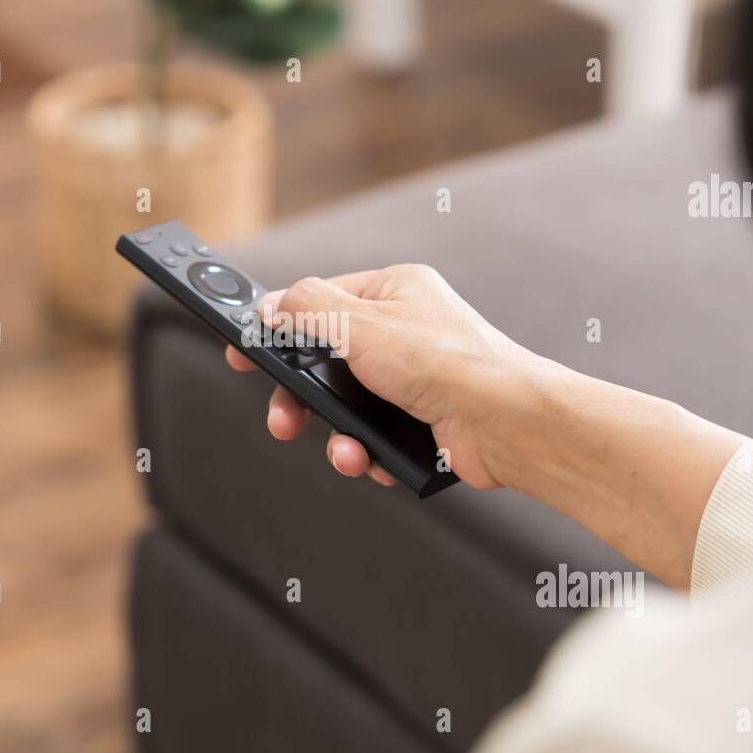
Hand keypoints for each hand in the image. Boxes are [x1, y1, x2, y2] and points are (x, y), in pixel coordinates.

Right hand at [222, 263, 746, 588]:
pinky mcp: (426, 420)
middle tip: (283, 420)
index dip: (277, 328)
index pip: (319, 301)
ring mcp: (417, 378)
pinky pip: (376, 435)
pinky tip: (374, 460)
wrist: (511, 425)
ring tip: (344, 453)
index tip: (241, 351)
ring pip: (349, 406)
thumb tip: (269, 305)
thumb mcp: (361, 325)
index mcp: (393, 291)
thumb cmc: (450, 363)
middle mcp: (405, 330)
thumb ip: (306, 309)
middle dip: (302, 398)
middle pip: (326, 362)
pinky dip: (369, 451)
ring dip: (337, 435)